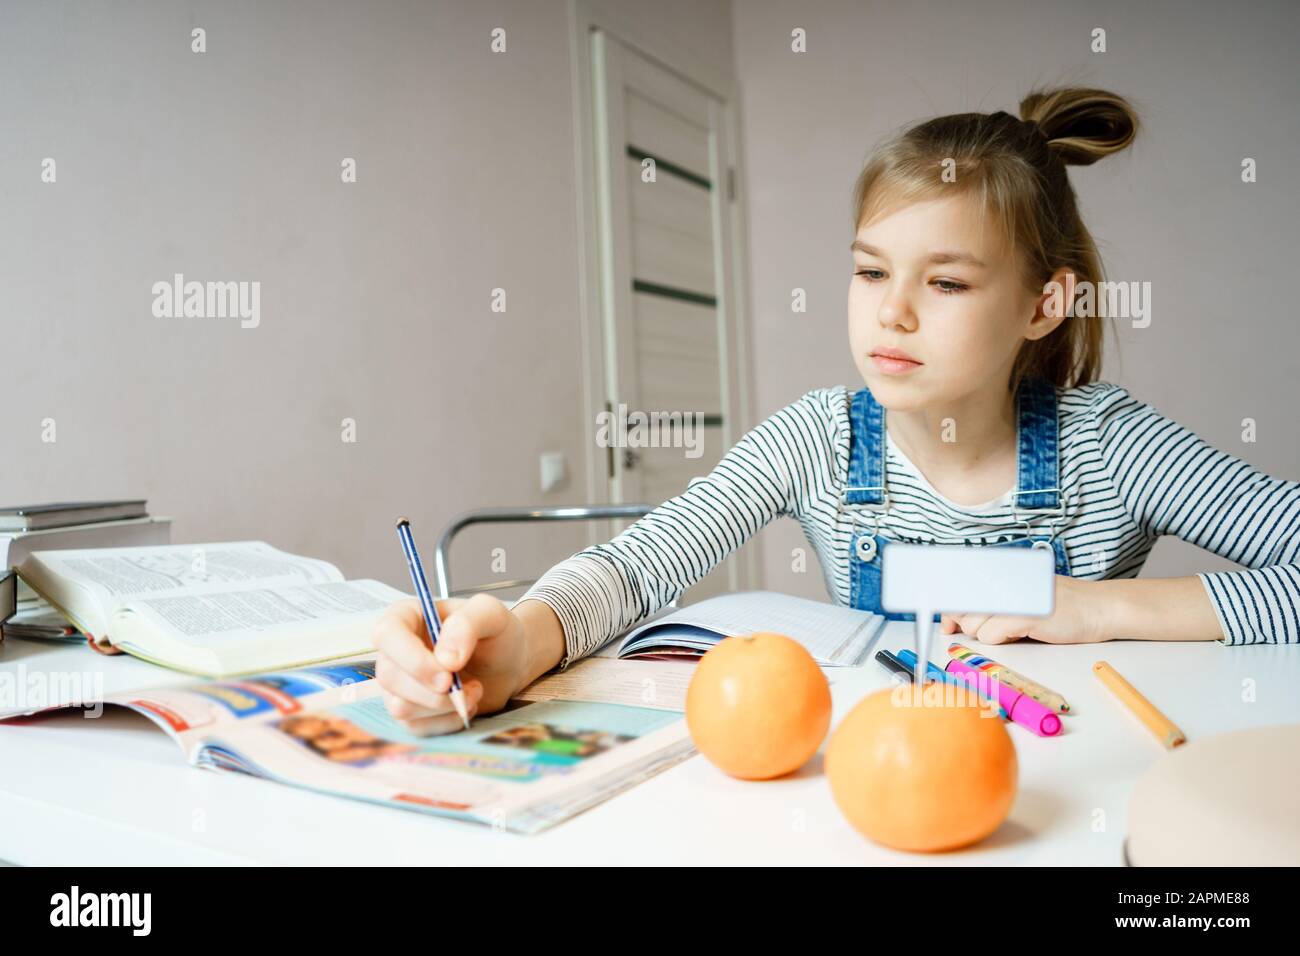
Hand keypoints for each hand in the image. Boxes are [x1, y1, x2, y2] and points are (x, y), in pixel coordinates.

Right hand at [372, 593, 529, 734]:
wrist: (508, 662)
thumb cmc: (494, 632)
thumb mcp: (490, 613)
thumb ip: (466, 625)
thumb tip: (445, 660)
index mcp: (406, 617)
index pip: (386, 634)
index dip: (412, 659)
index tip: (448, 675)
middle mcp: (395, 650)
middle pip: (390, 677)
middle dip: (434, 691)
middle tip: (472, 686)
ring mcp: (398, 683)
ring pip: (400, 706)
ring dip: (443, 707)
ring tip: (473, 692)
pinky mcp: (409, 711)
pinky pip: (415, 727)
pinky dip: (446, 722)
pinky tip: (465, 706)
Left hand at [939, 575, 1110, 644]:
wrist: (1100, 608)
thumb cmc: (1059, 606)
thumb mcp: (1018, 599)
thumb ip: (984, 605)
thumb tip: (948, 622)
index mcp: (1000, 570)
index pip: (957, 588)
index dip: (949, 610)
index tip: (948, 624)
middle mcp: (1002, 577)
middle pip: (961, 611)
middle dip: (972, 627)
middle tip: (998, 627)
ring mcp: (1012, 595)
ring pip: (973, 626)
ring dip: (990, 634)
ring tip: (1015, 628)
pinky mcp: (1023, 614)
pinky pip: (990, 635)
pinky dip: (1003, 640)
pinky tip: (1024, 632)